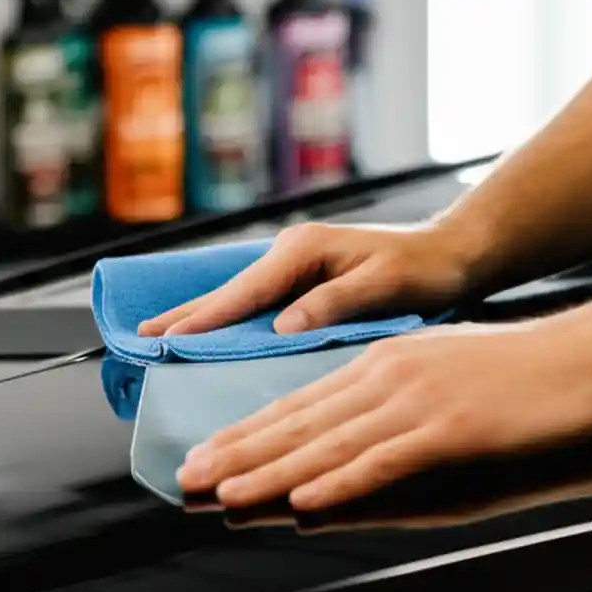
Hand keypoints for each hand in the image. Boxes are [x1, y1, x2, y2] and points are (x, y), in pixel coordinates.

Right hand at [138, 222, 476, 336]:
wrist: (454, 255)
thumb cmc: (425, 269)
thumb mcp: (385, 285)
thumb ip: (333, 304)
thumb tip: (282, 327)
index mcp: (303, 250)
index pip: (244, 291)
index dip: (205, 318)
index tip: (168, 340)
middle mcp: (290, 253)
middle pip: (226, 291)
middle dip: (183, 315)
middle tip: (138, 339)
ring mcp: (293, 265)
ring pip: (235, 296)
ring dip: (197, 317)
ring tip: (158, 338)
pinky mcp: (301, 280)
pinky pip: (252, 302)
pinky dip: (225, 319)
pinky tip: (207, 335)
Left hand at [175, 320, 591, 510]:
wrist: (590, 357)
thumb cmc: (518, 375)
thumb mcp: (438, 380)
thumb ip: (385, 417)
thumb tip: (342, 446)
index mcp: (379, 364)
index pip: (299, 403)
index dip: (247, 433)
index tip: (205, 453)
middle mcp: (386, 376)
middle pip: (298, 421)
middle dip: (237, 453)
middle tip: (188, 478)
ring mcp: (417, 400)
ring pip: (327, 441)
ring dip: (270, 470)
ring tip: (224, 492)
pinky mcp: (451, 426)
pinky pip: (384, 459)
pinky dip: (341, 480)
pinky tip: (305, 499)